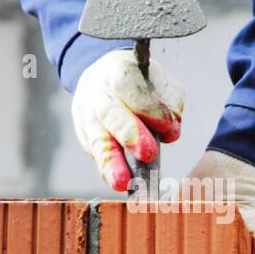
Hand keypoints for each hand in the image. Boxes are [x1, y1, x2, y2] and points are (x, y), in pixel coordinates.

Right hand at [72, 49, 183, 191]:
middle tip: (148, 154)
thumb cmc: (139, 82)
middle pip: (110, 113)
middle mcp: (97, 92)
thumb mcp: (160, 81)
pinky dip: (107, 170)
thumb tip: (171, 132)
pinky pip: (96, 155)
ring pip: (97, 139)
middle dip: (129, 134)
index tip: (168, 127)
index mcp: (117, 69)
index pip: (130, 86)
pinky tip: (119, 183)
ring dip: (111, 163)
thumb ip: (169, 102)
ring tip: (123, 183)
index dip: (149, 108)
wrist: (102, 78)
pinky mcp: (84, 136)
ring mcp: (85, 115)